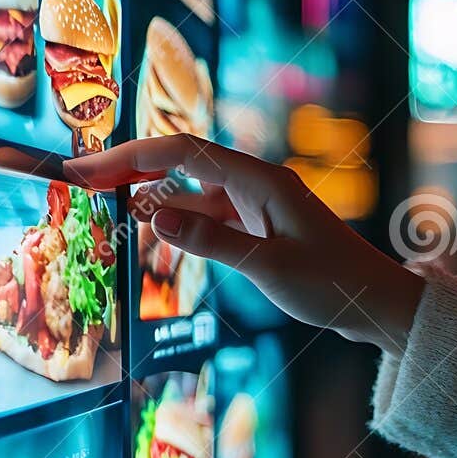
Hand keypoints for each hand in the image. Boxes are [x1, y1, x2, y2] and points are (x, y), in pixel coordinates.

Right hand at [64, 136, 425, 353]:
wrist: (378, 305)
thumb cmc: (333, 286)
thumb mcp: (268, 268)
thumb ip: (211, 241)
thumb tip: (154, 215)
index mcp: (260, 180)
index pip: (181, 152)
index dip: (128, 156)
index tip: (85, 168)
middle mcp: (256, 183)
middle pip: (180, 163)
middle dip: (129, 168)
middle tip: (78, 180)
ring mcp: (257, 204)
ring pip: (191, 190)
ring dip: (150, 195)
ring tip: (104, 206)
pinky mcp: (260, 227)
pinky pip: (208, 215)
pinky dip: (178, 221)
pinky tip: (154, 233)